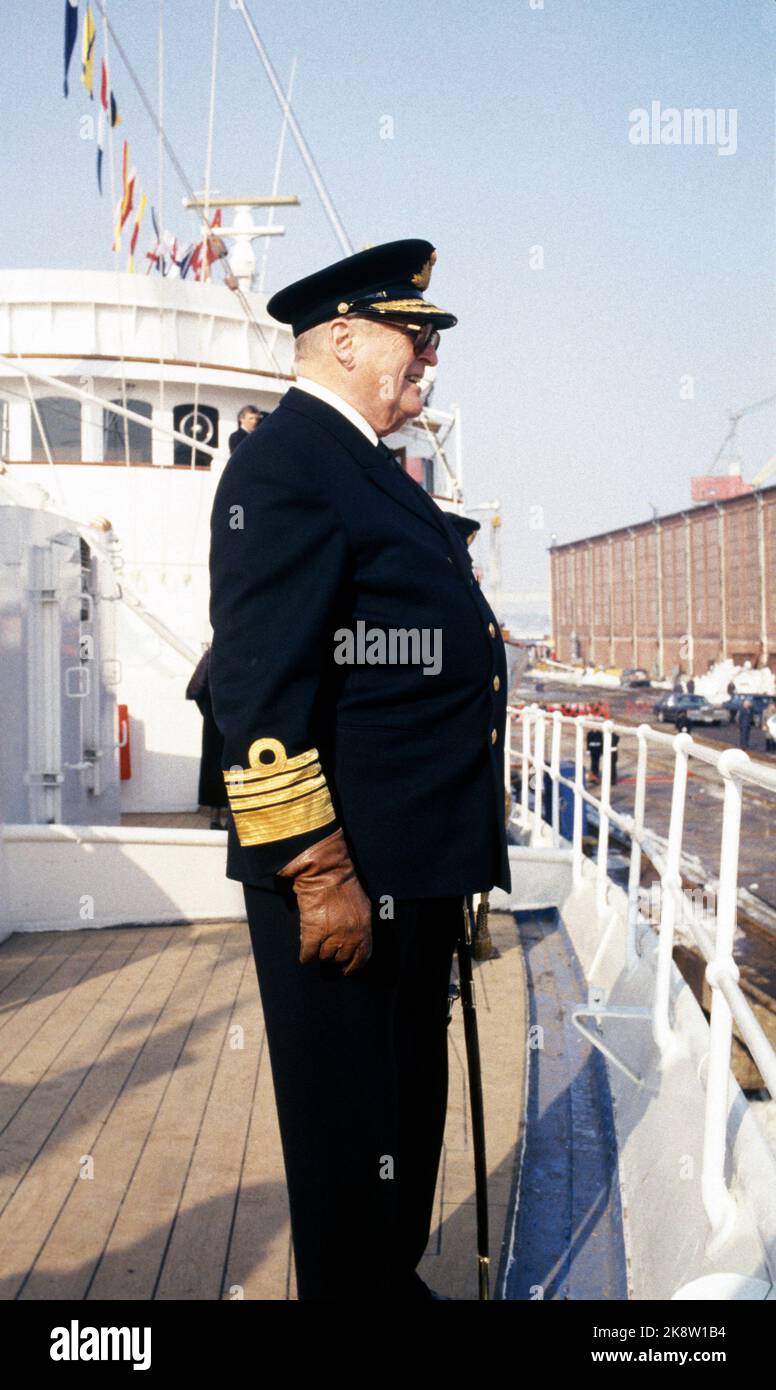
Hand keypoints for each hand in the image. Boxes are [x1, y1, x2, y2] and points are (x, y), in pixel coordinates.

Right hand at [277, 828, 371, 975]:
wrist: (326, 872)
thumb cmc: (344, 885)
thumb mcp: (362, 906)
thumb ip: (360, 925)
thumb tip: (354, 941)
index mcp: (364, 929)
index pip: (362, 957)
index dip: (353, 967)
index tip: (347, 971)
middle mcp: (350, 936)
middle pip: (340, 958)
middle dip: (334, 955)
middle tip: (327, 948)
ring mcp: (331, 936)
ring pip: (324, 956)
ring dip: (319, 952)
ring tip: (316, 942)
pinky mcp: (313, 933)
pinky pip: (308, 954)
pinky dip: (306, 955)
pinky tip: (305, 954)